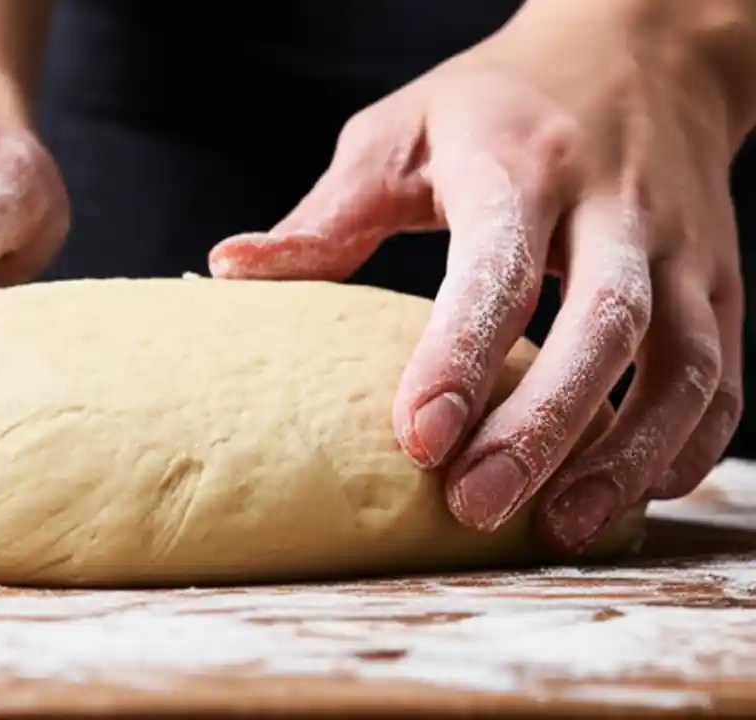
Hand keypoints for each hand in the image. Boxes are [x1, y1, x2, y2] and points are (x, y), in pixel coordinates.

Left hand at [210, 1, 750, 550]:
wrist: (642, 51)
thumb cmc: (498, 103)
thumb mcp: (401, 132)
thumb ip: (329, 213)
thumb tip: (230, 270)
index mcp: (522, 165)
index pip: (498, 267)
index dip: (460, 356)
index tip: (417, 439)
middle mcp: (616, 207)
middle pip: (603, 323)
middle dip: (543, 427)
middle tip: (474, 508)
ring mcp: (681, 248)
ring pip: (683, 362)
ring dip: (626, 455)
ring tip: (559, 529)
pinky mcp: (718, 282)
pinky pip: (721, 377)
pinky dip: (686, 443)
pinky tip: (632, 493)